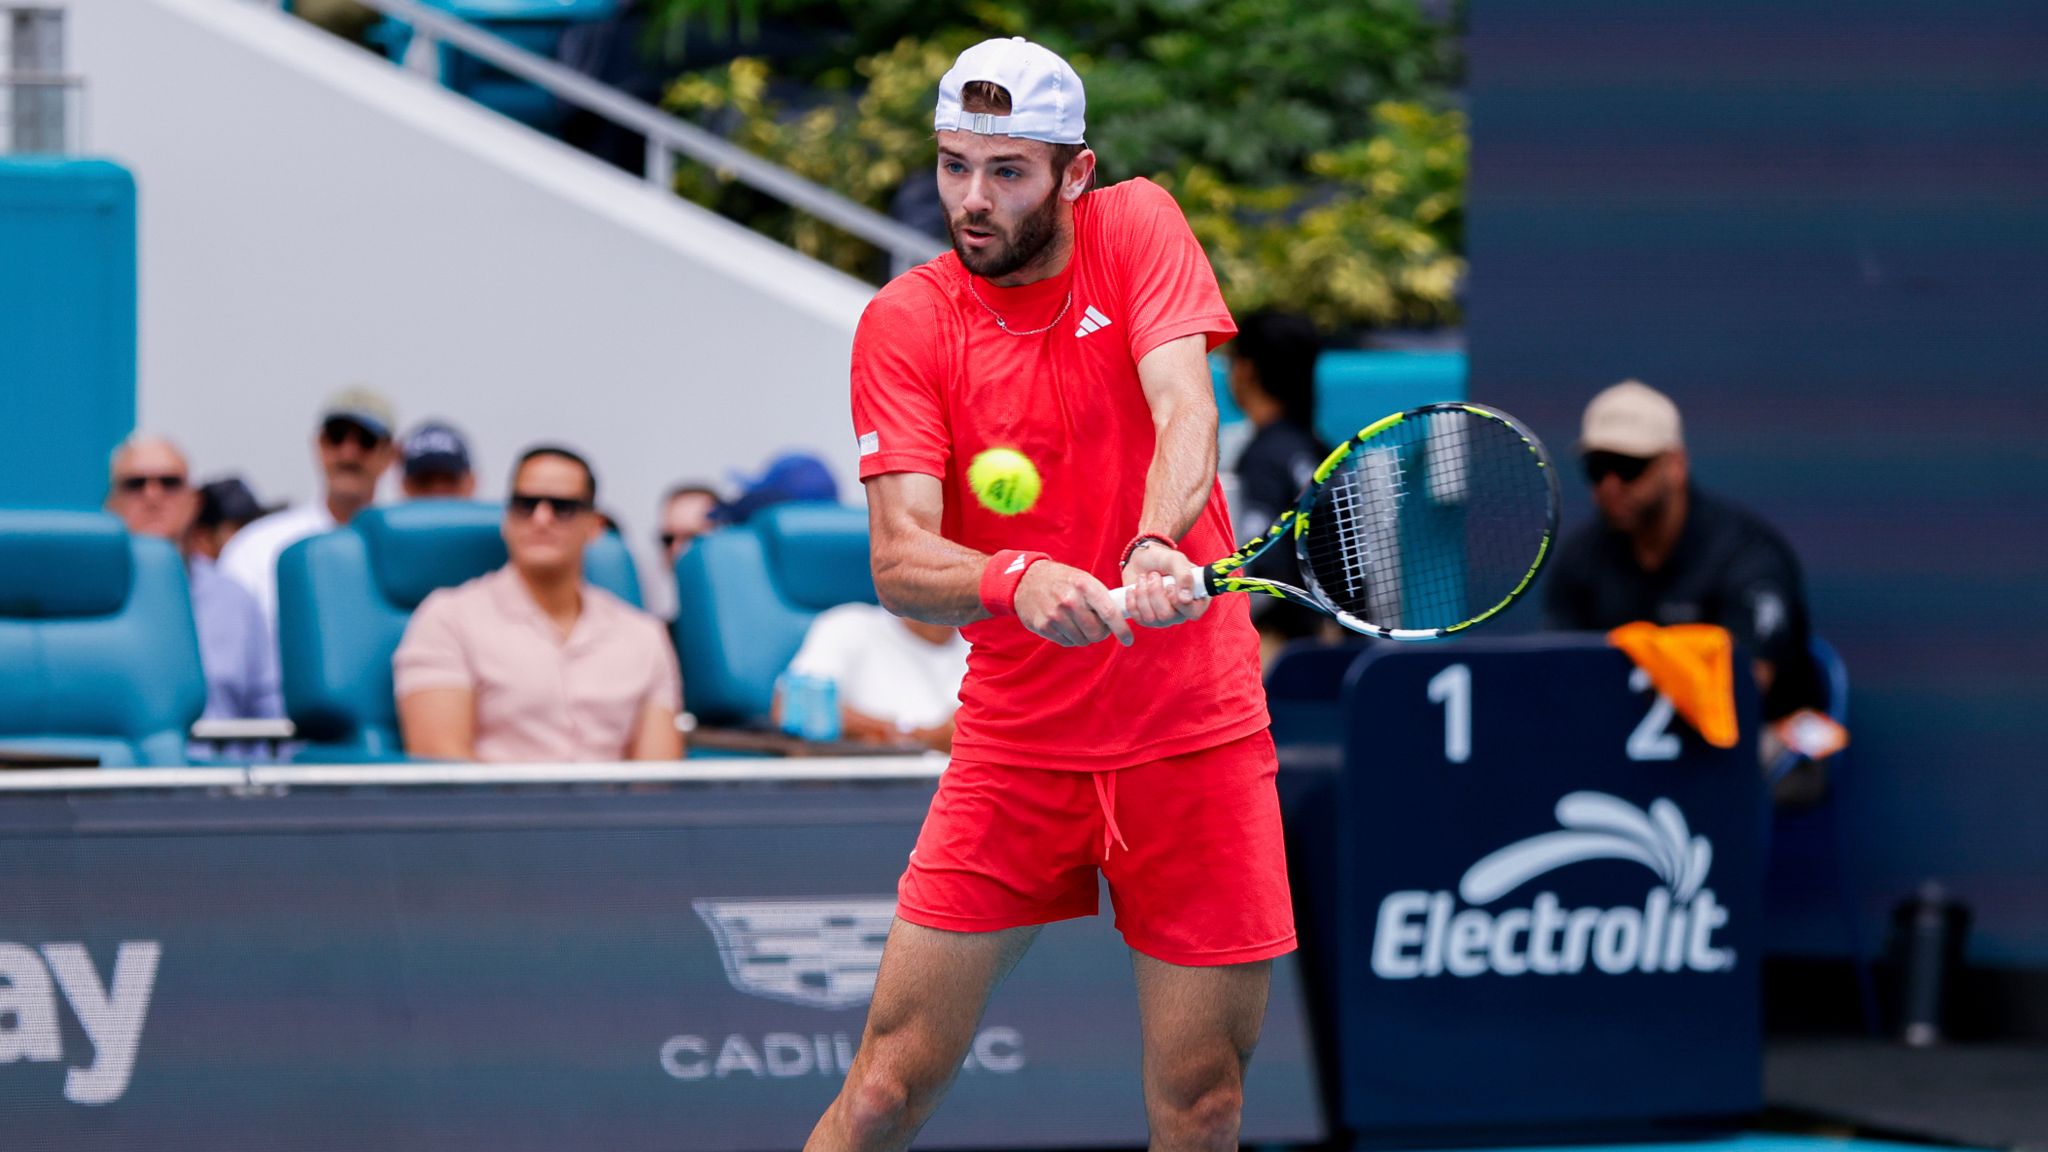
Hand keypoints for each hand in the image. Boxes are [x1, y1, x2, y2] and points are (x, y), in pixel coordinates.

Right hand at [1014, 560, 1134, 647]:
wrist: (1026, 579)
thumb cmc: (1061, 580)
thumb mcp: (1083, 579)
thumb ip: (1100, 597)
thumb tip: (1120, 618)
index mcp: (1085, 585)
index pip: (1109, 613)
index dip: (1122, 630)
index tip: (1128, 640)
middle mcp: (1070, 600)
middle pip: (1096, 632)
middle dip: (1100, 633)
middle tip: (1097, 627)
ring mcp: (1055, 614)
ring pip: (1082, 640)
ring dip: (1084, 636)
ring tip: (1078, 623)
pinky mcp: (1043, 626)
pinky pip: (1067, 642)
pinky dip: (1070, 638)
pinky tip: (1065, 625)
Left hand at [1122, 542, 1209, 627]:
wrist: (1142, 559)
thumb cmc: (1163, 559)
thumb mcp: (1176, 560)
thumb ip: (1184, 576)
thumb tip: (1185, 599)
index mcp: (1196, 599)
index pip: (1193, 612)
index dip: (1179, 602)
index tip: (1169, 585)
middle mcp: (1181, 613)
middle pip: (1167, 616)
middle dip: (1155, 592)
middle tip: (1153, 575)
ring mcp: (1163, 618)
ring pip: (1151, 618)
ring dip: (1143, 594)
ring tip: (1143, 578)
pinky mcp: (1146, 619)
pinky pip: (1137, 618)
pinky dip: (1132, 601)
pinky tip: (1133, 589)